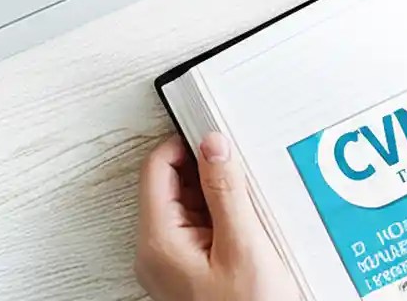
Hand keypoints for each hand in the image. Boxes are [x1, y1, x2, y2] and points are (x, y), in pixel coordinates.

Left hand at [135, 133, 297, 300]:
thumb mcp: (242, 248)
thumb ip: (225, 192)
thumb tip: (212, 146)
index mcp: (158, 241)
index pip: (156, 169)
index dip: (184, 144)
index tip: (215, 136)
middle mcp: (157, 251)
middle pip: (170, 185)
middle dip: (206, 170)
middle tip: (239, 165)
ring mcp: (173, 262)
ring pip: (187, 206)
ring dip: (218, 194)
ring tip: (249, 201)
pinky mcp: (191, 270)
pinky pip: (201, 228)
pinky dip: (223, 217)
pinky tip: (248, 223)